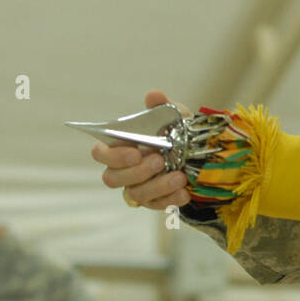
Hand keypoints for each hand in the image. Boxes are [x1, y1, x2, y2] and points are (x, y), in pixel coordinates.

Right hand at [91, 89, 192, 209]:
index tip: (135, 152)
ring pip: (135, 194)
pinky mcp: (153, 200)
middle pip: (112, 178)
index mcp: (119, 146)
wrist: (200, 153)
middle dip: (136, 172)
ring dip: (157, 186)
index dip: (112, 156)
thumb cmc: (176, 132)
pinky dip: (169, 200)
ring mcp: (137, 187)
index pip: (99, 153)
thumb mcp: (173, 117)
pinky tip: (184, 192)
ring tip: (179, 177)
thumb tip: (153, 95)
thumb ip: (161, 107)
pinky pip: (155, 205)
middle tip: (159, 161)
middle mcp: (122, 169)